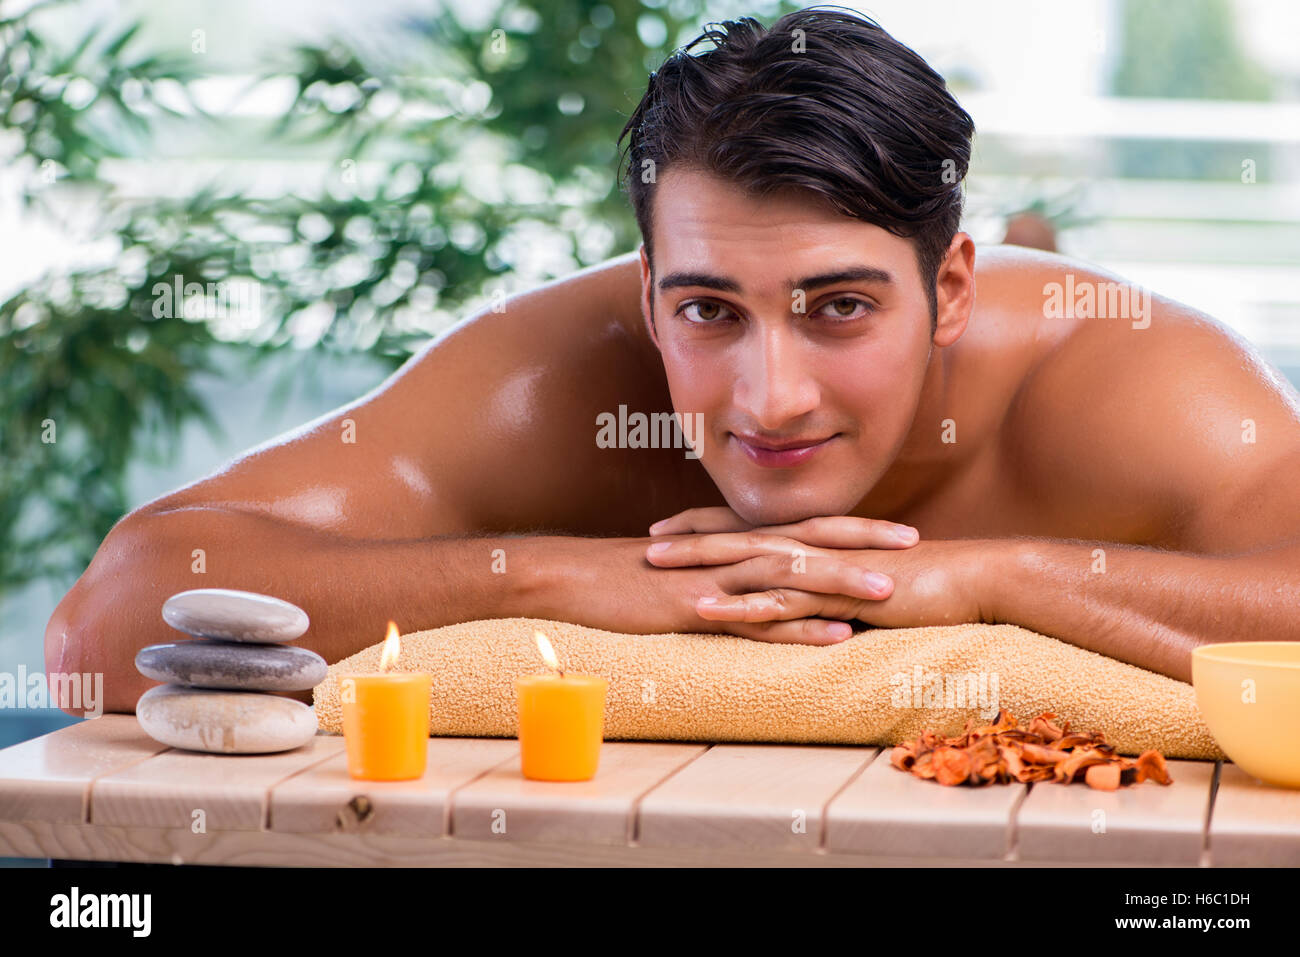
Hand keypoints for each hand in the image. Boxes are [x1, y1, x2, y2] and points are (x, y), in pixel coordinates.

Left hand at [645, 507, 986, 633]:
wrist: (972, 580)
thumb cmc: (925, 584)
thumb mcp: (867, 583)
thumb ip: (834, 586)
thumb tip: (810, 598)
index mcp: (819, 544)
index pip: (753, 530)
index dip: (709, 528)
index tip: (668, 529)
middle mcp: (815, 549)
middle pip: (741, 539)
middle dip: (691, 540)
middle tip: (646, 543)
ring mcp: (825, 570)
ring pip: (751, 564)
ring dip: (703, 566)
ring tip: (658, 568)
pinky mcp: (840, 595)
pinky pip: (784, 601)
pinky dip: (744, 604)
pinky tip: (711, 610)